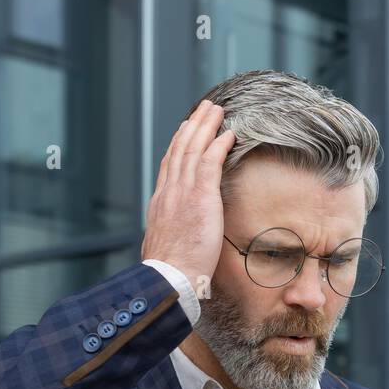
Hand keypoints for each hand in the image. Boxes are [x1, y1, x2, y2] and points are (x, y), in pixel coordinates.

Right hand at [141, 99, 235, 289]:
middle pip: (179, 150)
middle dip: (191, 127)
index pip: (169, 167)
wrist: (169, 279)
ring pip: (192, 149)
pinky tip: (228, 133)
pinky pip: (209, 163)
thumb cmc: (171, 274)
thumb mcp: (167, 248)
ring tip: (216, 110)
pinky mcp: (199, 198)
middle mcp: (168, 193)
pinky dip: (218, 145)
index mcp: (160, 204)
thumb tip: (178, 240)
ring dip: (205, 126)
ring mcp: (182, 193)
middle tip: (202, 109)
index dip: (177, 145)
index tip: (185, 131)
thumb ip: (174, 236)